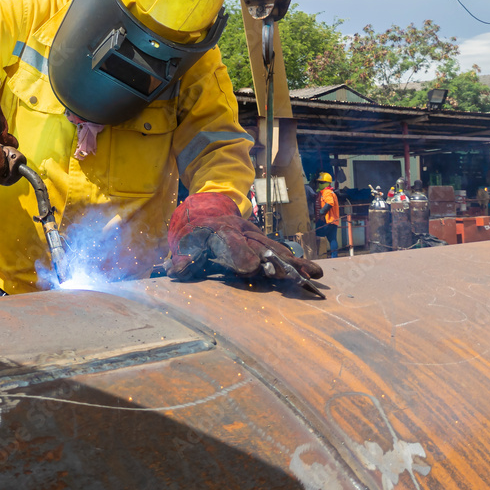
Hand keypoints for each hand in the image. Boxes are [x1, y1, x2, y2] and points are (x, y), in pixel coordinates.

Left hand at [166, 193, 322, 281]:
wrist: (206, 214)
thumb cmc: (194, 235)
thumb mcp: (183, 245)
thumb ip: (181, 260)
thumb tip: (176, 271)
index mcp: (220, 230)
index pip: (232, 243)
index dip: (241, 254)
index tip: (252, 268)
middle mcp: (242, 231)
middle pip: (261, 246)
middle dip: (277, 261)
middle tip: (291, 275)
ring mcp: (255, 237)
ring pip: (276, 250)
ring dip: (294, 263)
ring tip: (312, 275)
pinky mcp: (263, 244)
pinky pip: (282, 253)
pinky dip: (297, 263)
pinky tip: (313, 273)